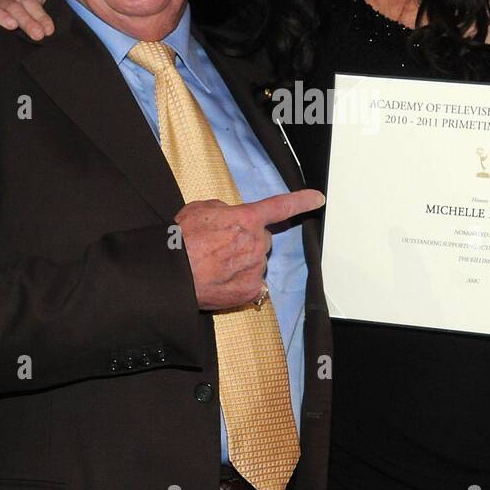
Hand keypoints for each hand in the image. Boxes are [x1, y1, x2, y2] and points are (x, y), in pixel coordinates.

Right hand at [177, 190, 323, 311]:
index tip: (317, 199)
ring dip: (243, 262)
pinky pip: (254, 283)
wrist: (171, 271)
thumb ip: (226, 211)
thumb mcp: (202, 209)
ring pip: (257, 262)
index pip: (280, 207)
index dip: (301, 201)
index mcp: (247, 218)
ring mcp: (256, 268)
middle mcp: (257, 242)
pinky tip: (223, 280)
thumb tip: (233, 219)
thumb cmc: (181, 239)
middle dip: (247, 241)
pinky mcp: (252, 290)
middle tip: (221, 247)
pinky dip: (241, 282)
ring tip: (216, 266)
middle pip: (262, 239)